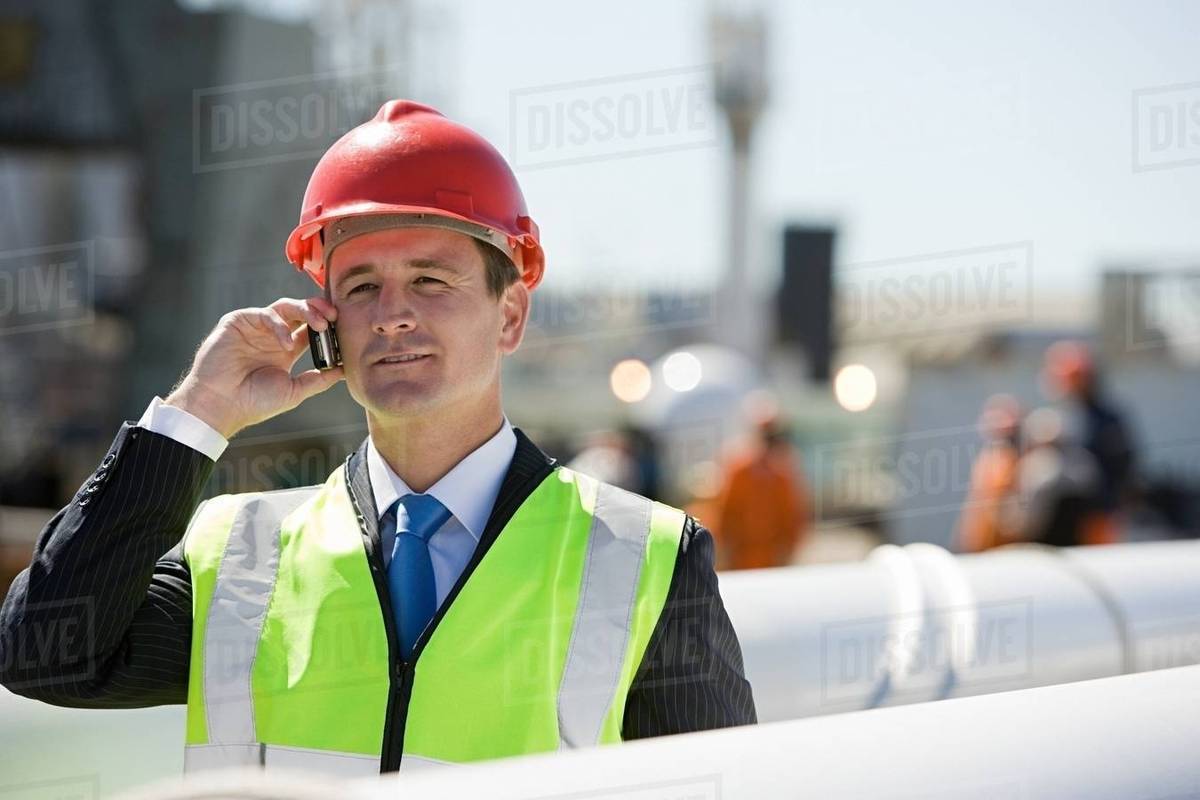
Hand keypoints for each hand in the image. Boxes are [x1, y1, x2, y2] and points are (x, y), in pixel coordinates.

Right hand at [164, 297, 343, 438]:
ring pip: (284, 307)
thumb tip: (343, 371)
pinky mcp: (238, 322)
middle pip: (300, 312)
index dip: (327, 325)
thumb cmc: (253, 402)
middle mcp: (271, 335)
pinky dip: (279, 326)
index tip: (343, 327)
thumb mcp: (294, 391)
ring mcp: (254, 327)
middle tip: (334, 315)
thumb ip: (318, 380)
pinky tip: (286, 344)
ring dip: (306, 311)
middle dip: (319, 309)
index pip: (310, 328)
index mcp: (285, 349)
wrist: (221, 406)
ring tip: (320, 323)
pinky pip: (264, 315)